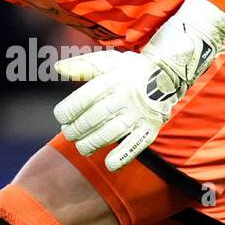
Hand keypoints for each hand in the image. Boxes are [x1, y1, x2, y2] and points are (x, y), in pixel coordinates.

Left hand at [53, 0, 224, 170]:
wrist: (168, 73)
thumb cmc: (131, 69)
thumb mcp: (108, 61)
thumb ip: (82, 65)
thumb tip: (57, 68)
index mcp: (112, 79)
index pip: (83, 99)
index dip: (67, 111)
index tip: (61, 117)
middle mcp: (125, 96)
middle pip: (93, 118)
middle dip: (75, 130)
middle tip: (69, 133)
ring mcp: (139, 113)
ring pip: (110, 134)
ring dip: (91, 144)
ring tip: (82, 147)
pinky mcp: (150, 127)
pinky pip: (135, 145)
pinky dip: (121, 157)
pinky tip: (109, 163)